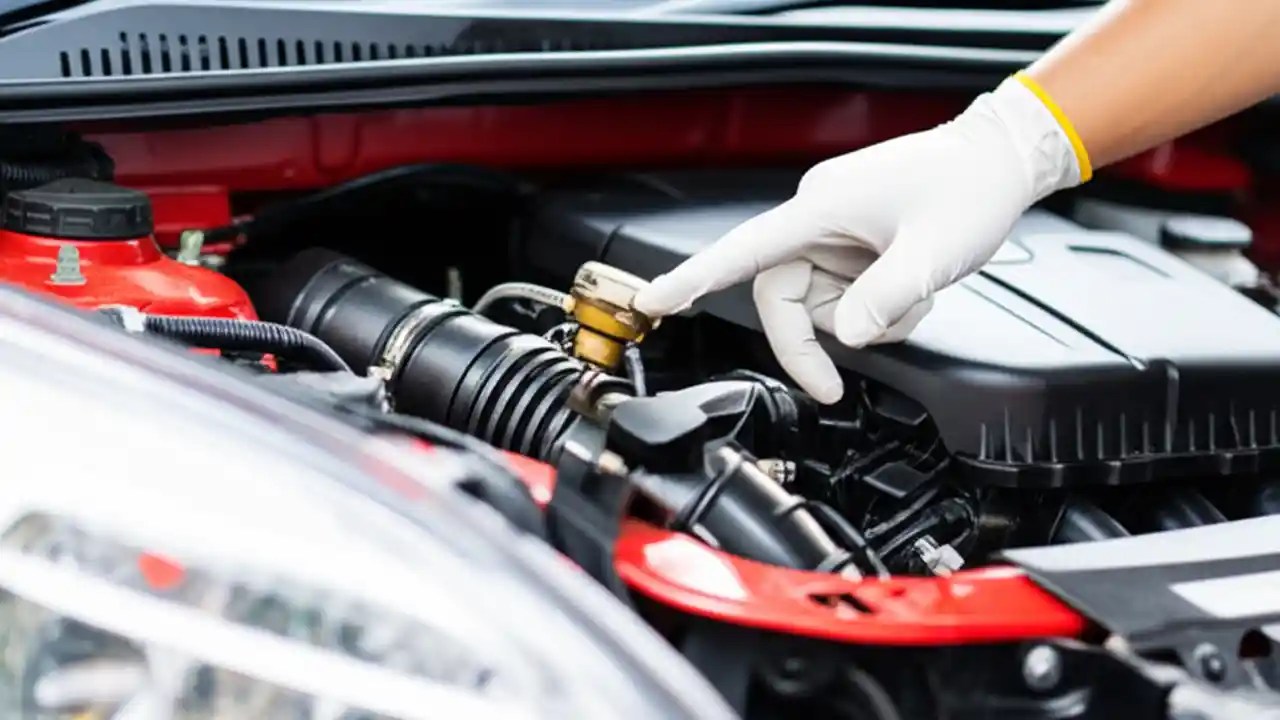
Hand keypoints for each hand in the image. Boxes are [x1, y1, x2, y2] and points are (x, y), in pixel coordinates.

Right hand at [632, 76, 1085, 403]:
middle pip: (782, 300)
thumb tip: (848, 336)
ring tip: (912, 299)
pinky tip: (910, 290)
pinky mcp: (852, 244)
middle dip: (813, 343)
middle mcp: (816, 220)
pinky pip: (842, 296)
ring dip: (861, 322)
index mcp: (820, 210)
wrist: (1002, 159)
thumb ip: (885, 298)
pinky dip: (874, 310)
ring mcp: (834, 233)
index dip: (693, 278)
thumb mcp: (935, 252)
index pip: (742, 251)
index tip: (653, 300)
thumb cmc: (969, 186)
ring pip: (816, 305)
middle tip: (836, 386)